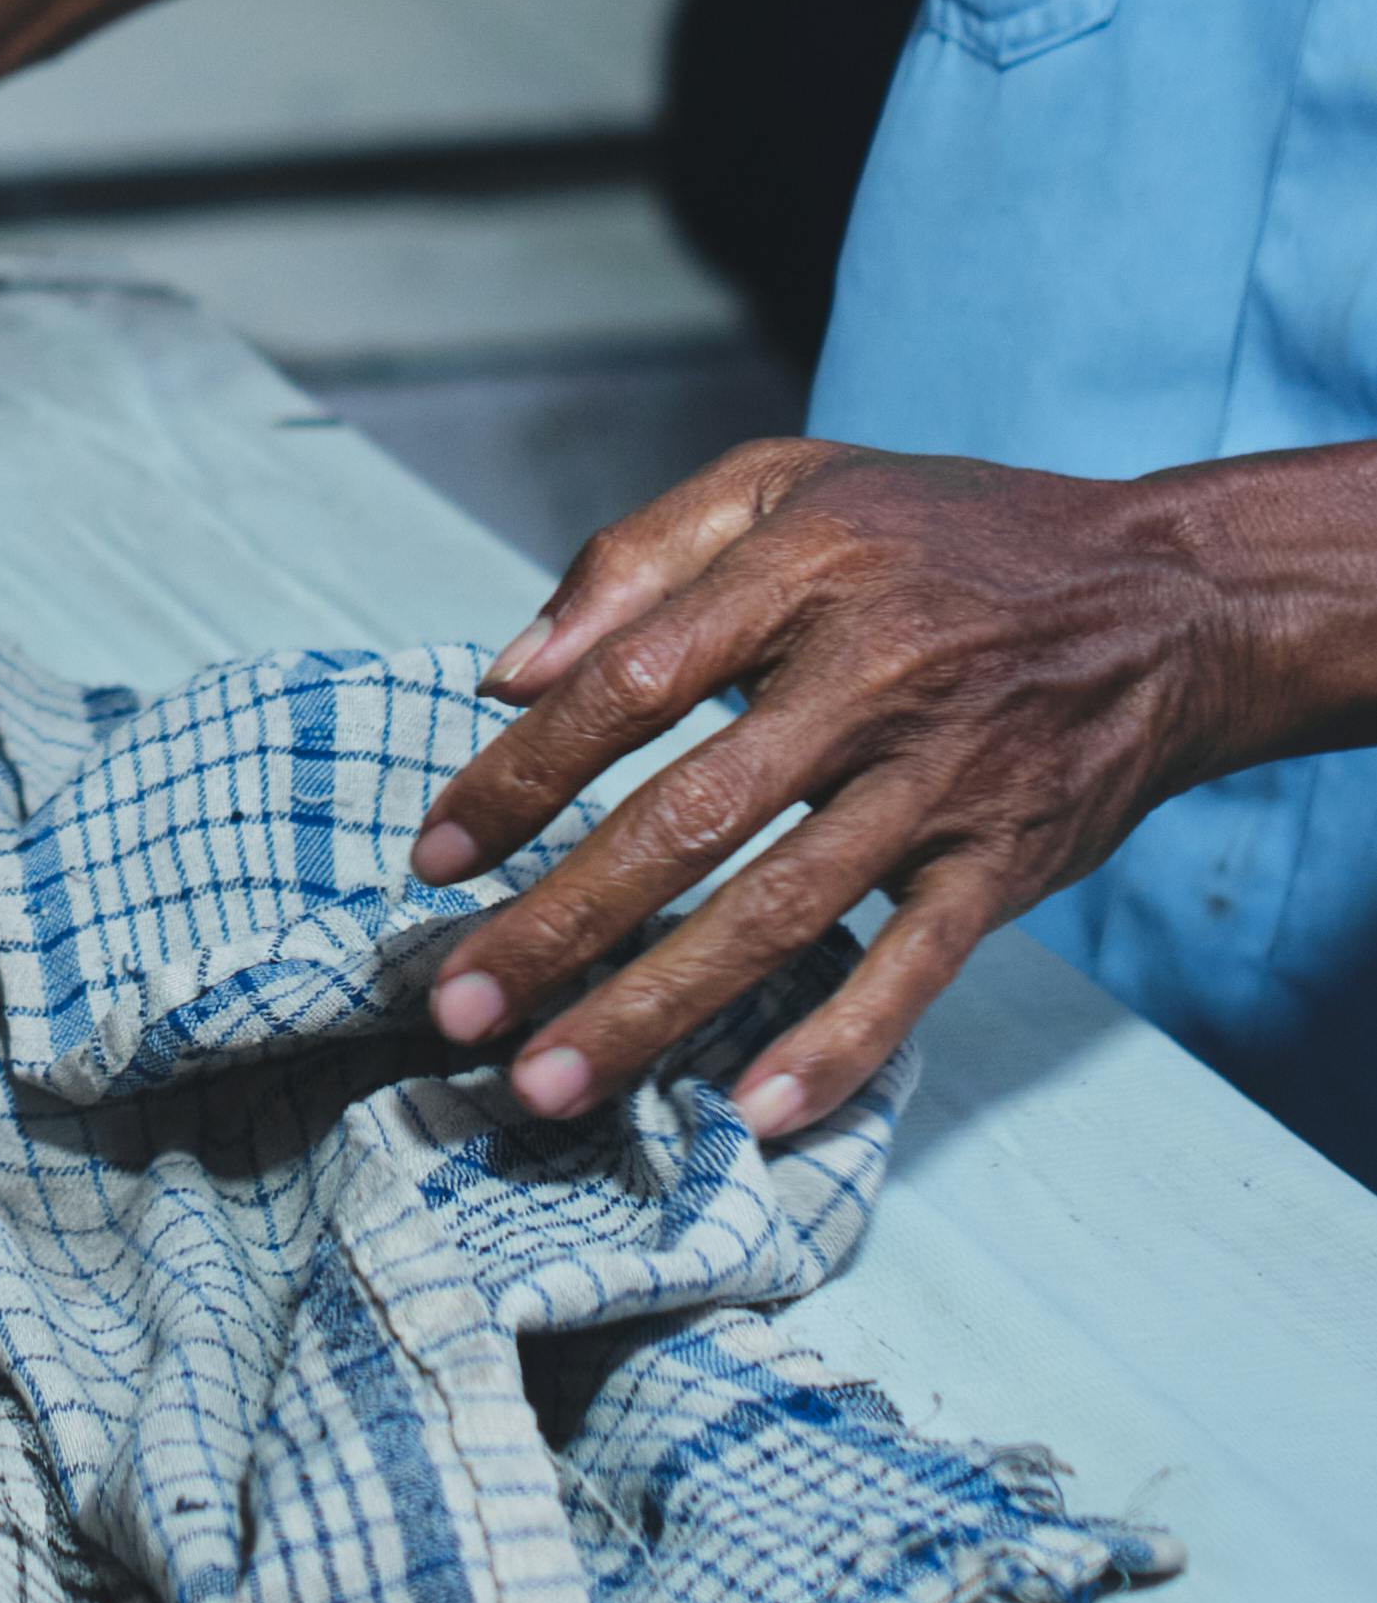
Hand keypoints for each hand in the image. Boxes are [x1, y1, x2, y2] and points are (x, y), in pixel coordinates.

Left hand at [399, 438, 1252, 1141]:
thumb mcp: (788, 488)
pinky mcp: (1009, 860)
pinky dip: (837, 1046)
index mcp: (802, 570)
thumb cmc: (941, 538)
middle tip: (458, 1007)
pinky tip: (751, 1114)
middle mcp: (873, 676)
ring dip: (656, 1007)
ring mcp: (946, 779)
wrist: (1168, 596)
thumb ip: (636, 559)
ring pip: (781, 911)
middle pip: (688, 817)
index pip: (629, 682)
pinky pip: (913, 968)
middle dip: (560, 923)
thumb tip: (507, 673)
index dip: (521, 774)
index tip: (433, 857)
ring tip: (550, 1080)